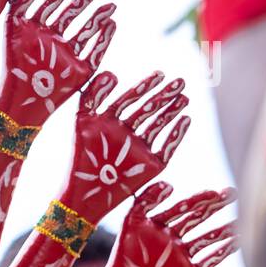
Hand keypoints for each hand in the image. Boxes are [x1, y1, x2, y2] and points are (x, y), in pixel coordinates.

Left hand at [0, 0, 115, 126]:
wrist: (20, 99)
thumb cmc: (14, 64)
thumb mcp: (14, 28)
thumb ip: (22, 3)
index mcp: (38, 28)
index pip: (56, 2)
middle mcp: (55, 38)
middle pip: (76, 11)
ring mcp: (68, 54)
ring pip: (88, 29)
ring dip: (100, 15)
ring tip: (111, 4)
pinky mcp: (80, 70)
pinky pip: (96, 51)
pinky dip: (104, 38)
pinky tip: (111, 23)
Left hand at [62, 70, 191, 219]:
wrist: (83, 194)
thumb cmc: (79, 158)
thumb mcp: (82, 122)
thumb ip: (93, 97)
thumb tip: (111, 73)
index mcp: (110, 122)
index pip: (131, 99)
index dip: (145, 86)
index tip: (160, 73)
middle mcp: (127, 133)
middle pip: (149, 110)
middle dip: (164, 96)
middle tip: (180, 81)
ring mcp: (140, 148)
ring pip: (160, 125)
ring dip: (172, 111)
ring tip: (184, 97)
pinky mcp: (151, 165)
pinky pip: (167, 147)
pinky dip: (176, 134)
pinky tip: (185, 119)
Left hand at [94, 182, 237, 266]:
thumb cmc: (124, 254)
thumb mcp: (131, 221)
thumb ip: (146, 200)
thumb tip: (168, 184)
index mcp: (158, 225)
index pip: (182, 208)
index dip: (198, 200)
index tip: (214, 192)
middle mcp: (173, 238)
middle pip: (198, 219)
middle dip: (215, 207)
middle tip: (233, 194)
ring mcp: (182, 255)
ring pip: (208, 238)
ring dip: (225, 229)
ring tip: (242, 220)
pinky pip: (210, 260)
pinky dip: (224, 251)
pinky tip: (238, 241)